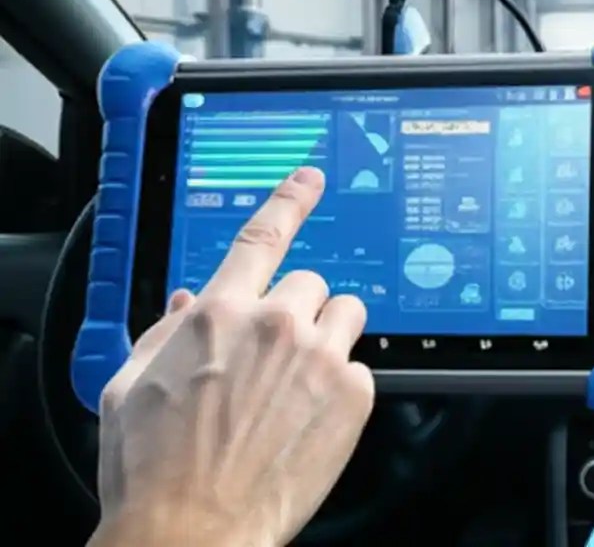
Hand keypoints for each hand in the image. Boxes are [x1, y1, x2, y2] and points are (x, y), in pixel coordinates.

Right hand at [91, 167, 374, 546]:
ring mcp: (322, 358)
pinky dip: (342, 389)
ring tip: (300, 385)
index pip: (263, 236)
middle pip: (310, 285)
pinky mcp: (355, 396)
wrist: (191, 531)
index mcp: (221, 313)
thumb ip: (165, 335)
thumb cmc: (154, 469)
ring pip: (346, 316)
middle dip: (296, 312)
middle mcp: (277, 325)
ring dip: (328, 340)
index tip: (311, 179)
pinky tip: (310, 420)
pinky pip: (362, 369)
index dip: (290, 200)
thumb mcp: (132, 388)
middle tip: (277, 357)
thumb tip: (188, 308)